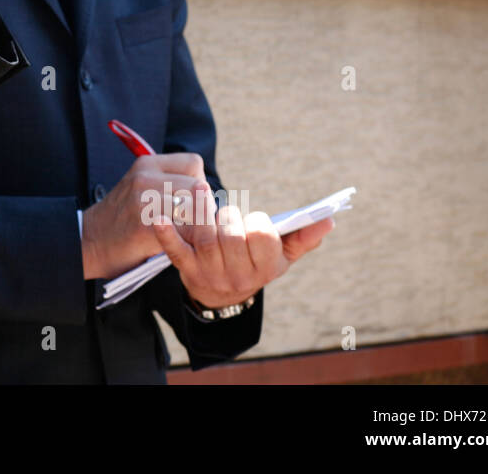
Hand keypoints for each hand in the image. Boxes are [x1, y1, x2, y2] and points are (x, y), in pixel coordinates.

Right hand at [80, 152, 209, 279]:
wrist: (87, 240)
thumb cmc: (122, 218)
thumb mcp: (140, 188)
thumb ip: (168, 184)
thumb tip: (208, 194)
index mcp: (146, 164)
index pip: (194, 164)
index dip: (199, 184)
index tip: (191, 202)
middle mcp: (145, 177)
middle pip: (198, 187)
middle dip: (203, 207)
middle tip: (193, 223)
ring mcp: (144, 201)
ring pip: (195, 210)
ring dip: (197, 227)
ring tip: (185, 236)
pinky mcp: (145, 227)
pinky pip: (183, 232)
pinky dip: (185, 242)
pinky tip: (174, 246)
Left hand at [152, 205, 335, 309]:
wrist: (220, 294)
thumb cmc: (255, 263)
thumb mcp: (282, 256)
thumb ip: (304, 237)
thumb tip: (329, 220)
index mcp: (264, 268)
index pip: (263, 239)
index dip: (258, 223)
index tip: (255, 218)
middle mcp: (237, 275)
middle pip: (231, 238)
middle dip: (229, 217)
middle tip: (227, 209)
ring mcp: (209, 272)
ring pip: (205, 240)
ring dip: (201, 213)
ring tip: (201, 192)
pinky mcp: (185, 268)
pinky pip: (175, 251)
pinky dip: (166, 234)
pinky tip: (159, 216)